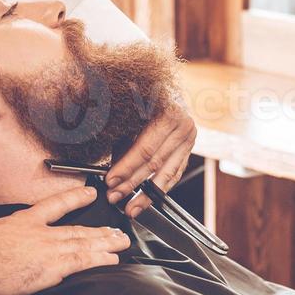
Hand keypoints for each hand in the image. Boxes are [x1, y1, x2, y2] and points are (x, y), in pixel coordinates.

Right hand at [0, 185, 129, 294]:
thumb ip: (4, 237)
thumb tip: (4, 245)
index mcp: (24, 220)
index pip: (55, 205)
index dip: (75, 198)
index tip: (89, 193)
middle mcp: (41, 231)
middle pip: (76, 228)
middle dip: (98, 230)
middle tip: (115, 229)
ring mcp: (49, 248)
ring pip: (84, 243)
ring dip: (105, 243)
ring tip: (120, 242)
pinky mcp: (53, 266)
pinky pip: (83, 261)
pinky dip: (99, 259)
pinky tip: (111, 259)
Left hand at [105, 101, 197, 216]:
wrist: (165, 88)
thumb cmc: (142, 97)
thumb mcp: (128, 110)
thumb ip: (119, 134)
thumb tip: (105, 162)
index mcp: (169, 111)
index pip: (145, 147)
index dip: (126, 166)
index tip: (110, 179)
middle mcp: (183, 125)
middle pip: (154, 162)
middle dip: (132, 183)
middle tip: (114, 195)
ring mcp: (189, 138)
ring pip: (166, 173)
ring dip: (146, 194)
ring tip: (130, 207)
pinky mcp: (188, 150)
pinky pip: (173, 175)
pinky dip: (158, 189)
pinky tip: (145, 200)